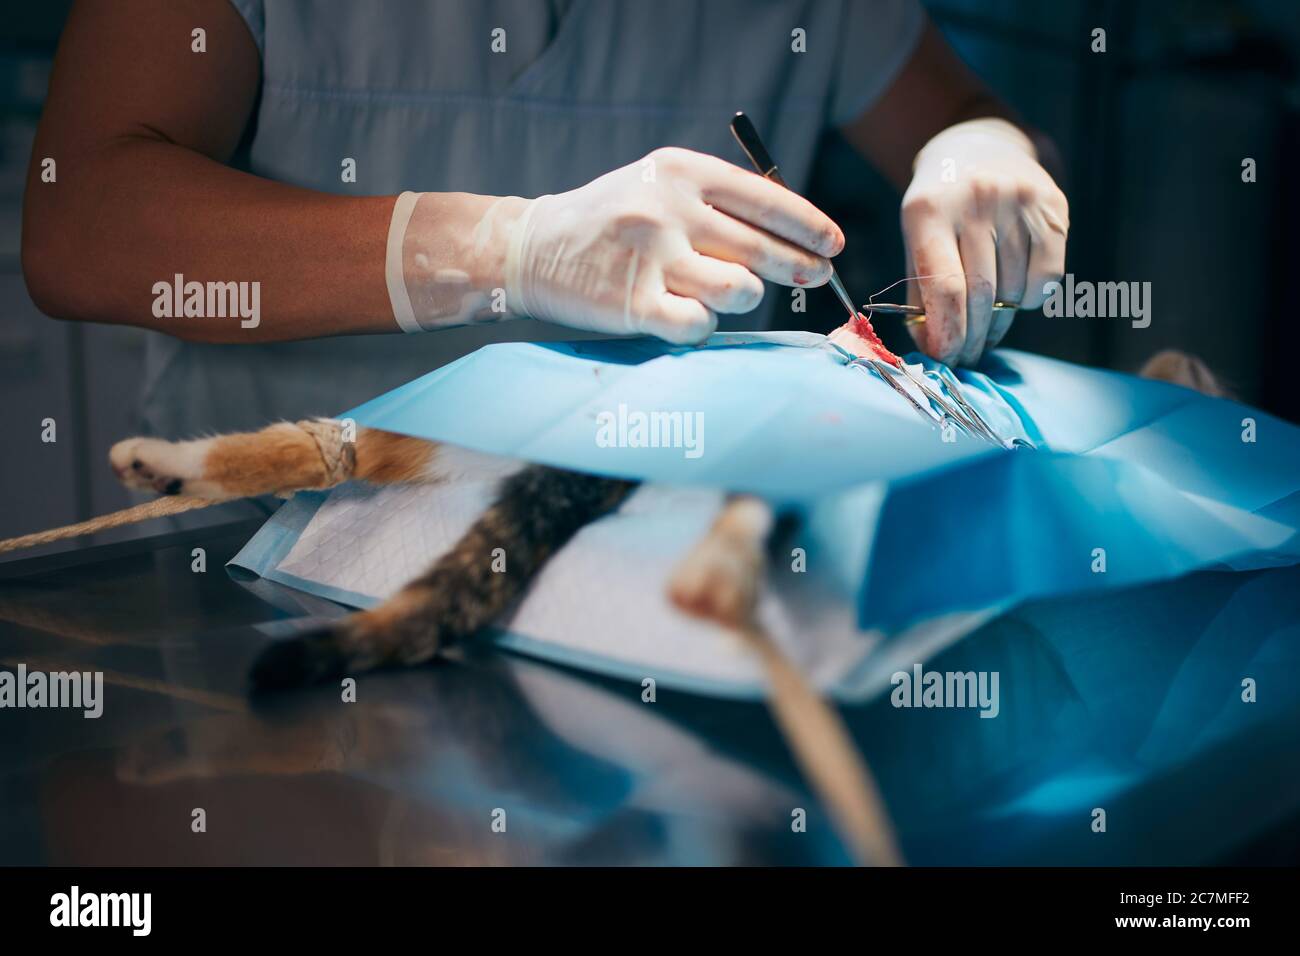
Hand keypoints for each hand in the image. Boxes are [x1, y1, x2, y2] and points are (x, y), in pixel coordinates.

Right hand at [503, 147, 843, 342]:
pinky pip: (699, 325)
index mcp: (679, 171)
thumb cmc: (610, 220)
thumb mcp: (659, 186)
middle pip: (760, 247)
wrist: (533, 247)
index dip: (808, 225)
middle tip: (817, 276)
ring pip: (737, 289)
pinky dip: (703, 326)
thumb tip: (792, 237)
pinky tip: (690, 316)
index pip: (764, 199)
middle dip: (800, 267)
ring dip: (743, 297)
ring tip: (727, 292)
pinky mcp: (633, 304)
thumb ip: (716, 203)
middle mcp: (667, 209)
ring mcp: (650, 258)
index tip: (832, 243)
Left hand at [901, 119, 1068, 364]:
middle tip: (966, 358)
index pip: (944, 286)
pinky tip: (1013, 295)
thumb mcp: (916, 240)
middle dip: (972, 338)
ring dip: (998, 324)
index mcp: (930, 211)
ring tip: (985, 331)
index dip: (947, 333)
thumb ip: (921, 295)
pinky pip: (1046, 279)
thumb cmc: (941, 209)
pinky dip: (1029, 300)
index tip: (946, 359)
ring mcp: (1018, 202)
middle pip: (981, 294)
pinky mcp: (1053, 208)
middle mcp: (976, 201)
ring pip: (1013, 292)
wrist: (979, 148)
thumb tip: (933, 350)